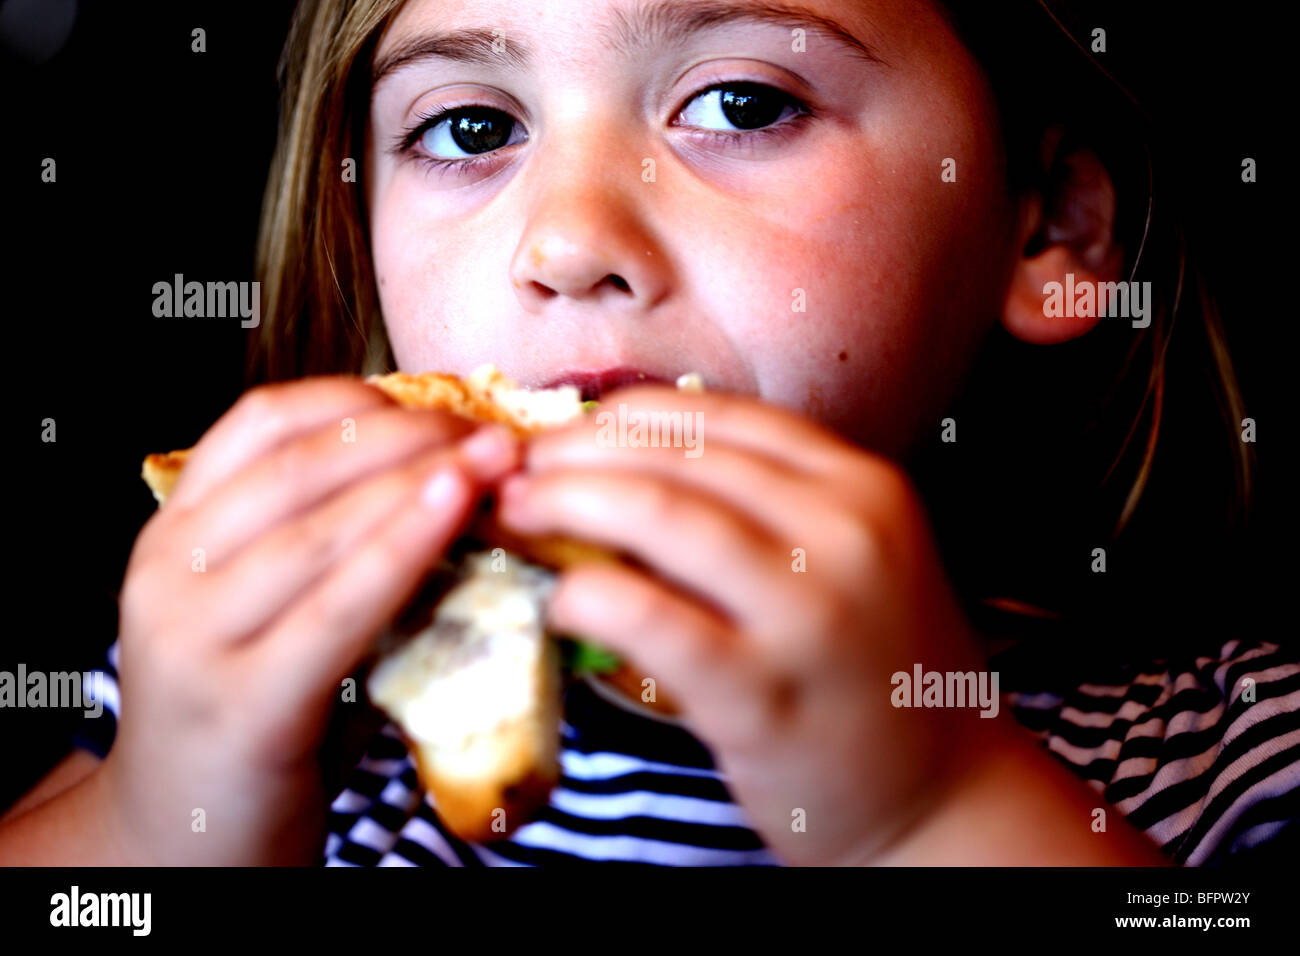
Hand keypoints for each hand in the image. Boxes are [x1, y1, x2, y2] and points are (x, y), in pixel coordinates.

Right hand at [104, 377, 519, 863]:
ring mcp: (195, 640)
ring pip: (321, 530)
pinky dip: (403, 549)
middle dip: (410, 436)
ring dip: (421, 481)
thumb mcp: (272, 610)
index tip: (438, 405)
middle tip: (493, 434)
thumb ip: (331, 548)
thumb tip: (453, 478)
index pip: (260, 423)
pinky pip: (338, 610)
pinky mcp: (242, 705)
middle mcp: (169, 574)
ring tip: (496, 461)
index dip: (358, 400)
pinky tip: (456, 511)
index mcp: (175, 533)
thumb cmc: (256, 711)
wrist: (185, 838)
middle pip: (301, 467)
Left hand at [498, 385, 995, 865]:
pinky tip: (560, 599)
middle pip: (678, 455)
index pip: (715, 414)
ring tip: (516, 517)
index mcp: (861, 486)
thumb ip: (756, 508)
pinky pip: (652, 619)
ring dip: (566, 505)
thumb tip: (615, 466)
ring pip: (662, 517)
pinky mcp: (766, 695)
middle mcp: (846, 534)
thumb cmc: (867, 668)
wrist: (940, 794)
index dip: (617, 415)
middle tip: (515, 474)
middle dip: (575, 454)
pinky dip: (587, 595)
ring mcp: (811, 614)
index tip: (558, 434)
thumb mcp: (844, 559)